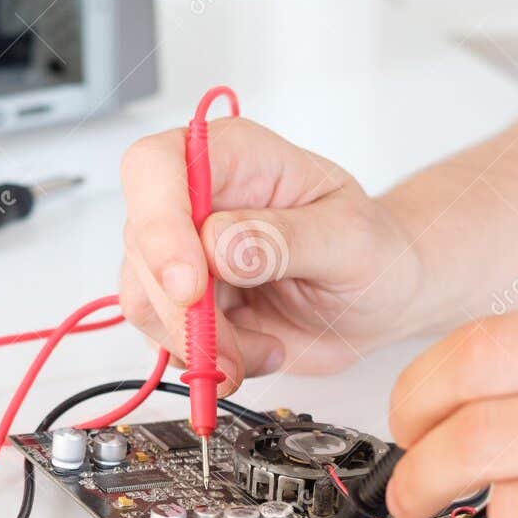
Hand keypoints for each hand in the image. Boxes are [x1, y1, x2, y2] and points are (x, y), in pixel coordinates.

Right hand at [118, 117, 424, 394]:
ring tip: (265, 348)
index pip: (156, 167)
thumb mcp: (349, 239)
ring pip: (145, 299)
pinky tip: (258, 349)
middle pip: (142, 246)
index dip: (159, 223)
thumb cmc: (371, 252)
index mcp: (234, 156)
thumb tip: (218, 245)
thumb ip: (285, 239)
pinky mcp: (180, 302)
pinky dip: (210, 360)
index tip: (190, 285)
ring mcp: (181, 251)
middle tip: (235, 351)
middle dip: (186, 312)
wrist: (375, 300)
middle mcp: (195, 198)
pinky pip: (164, 338)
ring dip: (202, 344)